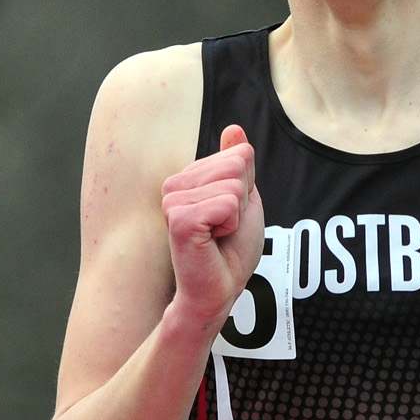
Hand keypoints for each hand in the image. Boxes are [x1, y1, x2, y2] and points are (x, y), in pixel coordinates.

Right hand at [160, 124, 265, 329]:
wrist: (219, 290)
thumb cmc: (230, 251)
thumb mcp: (243, 200)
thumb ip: (238, 166)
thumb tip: (234, 129)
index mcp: (188, 177)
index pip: (239, 155)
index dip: (247, 189)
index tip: (230, 216)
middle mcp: (175, 184)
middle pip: (237, 166)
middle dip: (243, 202)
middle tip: (224, 229)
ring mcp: (173, 201)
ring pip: (233, 186)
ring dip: (236, 217)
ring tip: (217, 237)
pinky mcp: (179, 219)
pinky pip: (226, 204)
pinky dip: (230, 225)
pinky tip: (213, 242)